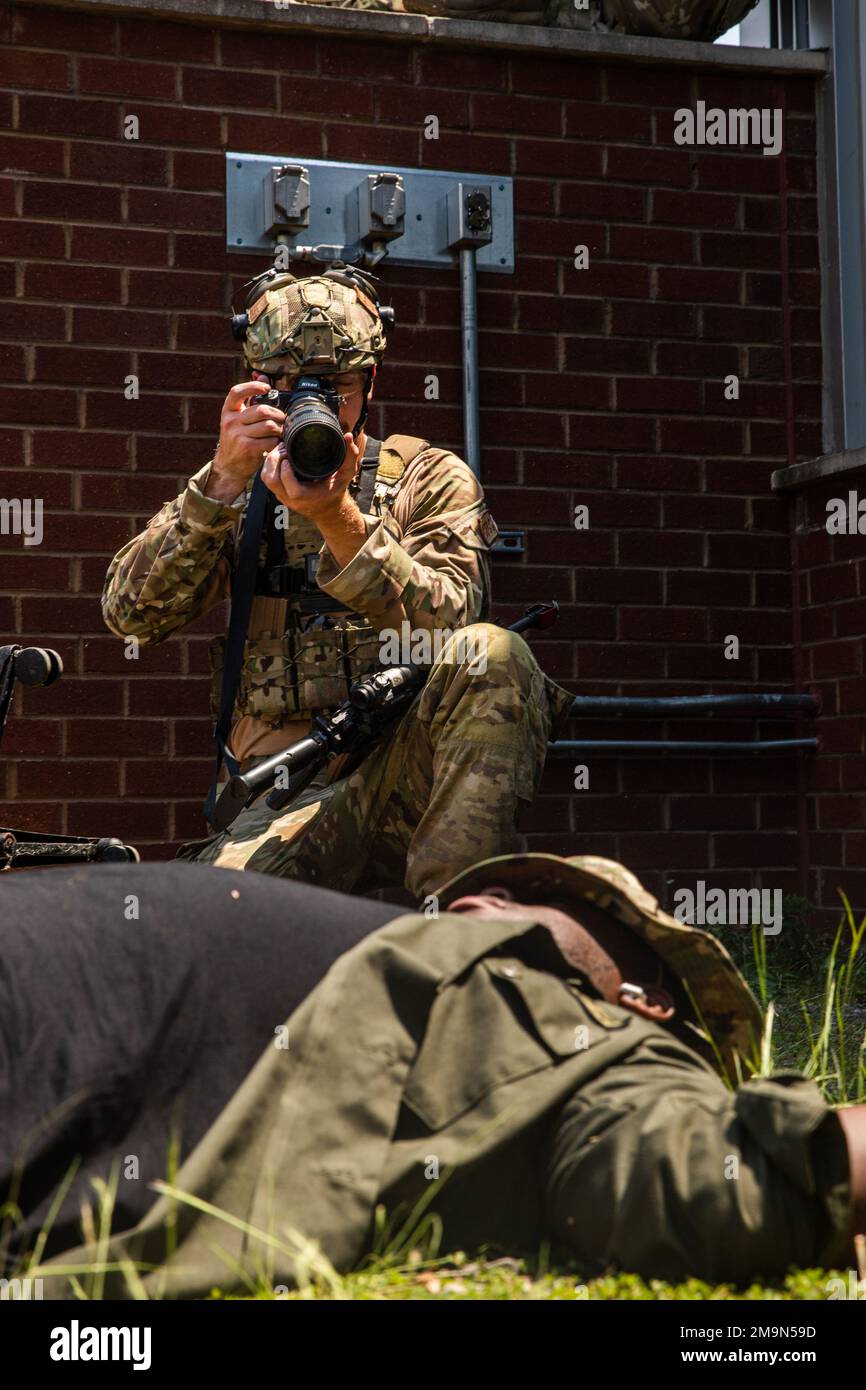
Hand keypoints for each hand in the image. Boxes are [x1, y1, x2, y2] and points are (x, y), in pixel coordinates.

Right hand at [206, 381, 285, 501]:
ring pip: (268, 425)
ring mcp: (237, 435)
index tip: (266, 388)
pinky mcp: (247, 448)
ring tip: (280, 431)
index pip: (236, 392)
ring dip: (279, 428)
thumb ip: (249, 400)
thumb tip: (262, 377)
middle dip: (277, 414)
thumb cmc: (237, 439)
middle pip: (260, 410)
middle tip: (283, 419)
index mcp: (228, 410)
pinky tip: (275, 443)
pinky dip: (276, 442)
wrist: (229, 466)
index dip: (252, 386)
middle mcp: (230, 421)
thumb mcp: (237, 418)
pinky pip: (269, 440)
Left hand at [261, 430, 361, 521]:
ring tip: (280, 450)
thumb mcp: (346, 473)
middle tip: (283, 447)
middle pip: (271, 480)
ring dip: (270, 462)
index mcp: (307, 496)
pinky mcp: (278, 493)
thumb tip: (348, 436)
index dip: (286, 469)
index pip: (290, 486)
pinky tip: (279, 456)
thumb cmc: (336, 490)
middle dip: (273, 460)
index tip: (289, 454)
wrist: (328, 508)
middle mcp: (291, 499)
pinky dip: (270, 466)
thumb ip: (350, 455)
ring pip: (266, 479)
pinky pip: (267, 479)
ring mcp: (283, 497)